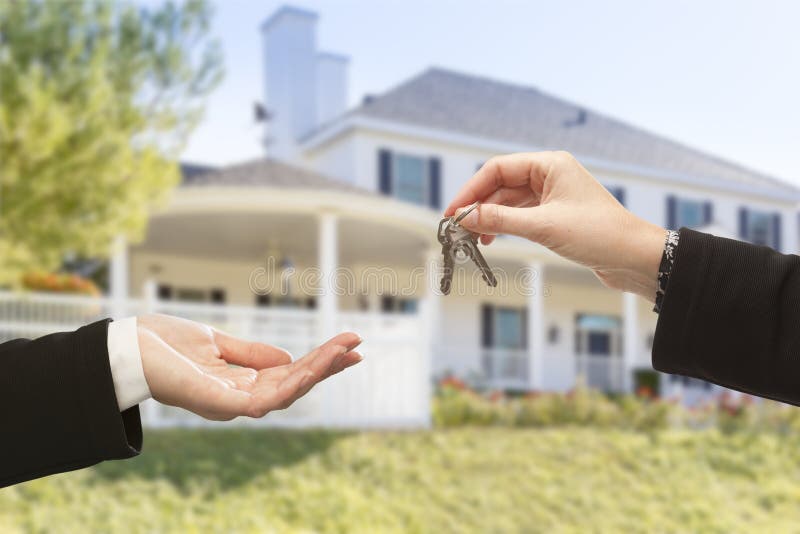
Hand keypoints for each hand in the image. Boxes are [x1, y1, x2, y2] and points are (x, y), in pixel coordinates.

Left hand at [136, 314, 362, 419]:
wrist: (125, 345)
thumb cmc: (163, 344)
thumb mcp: (216, 343)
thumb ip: (250, 354)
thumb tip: (287, 358)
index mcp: (240, 383)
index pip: (289, 375)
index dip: (318, 362)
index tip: (348, 345)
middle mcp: (238, 398)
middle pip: (294, 386)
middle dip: (327, 367)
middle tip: (357, 346)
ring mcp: (230, 403)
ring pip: (285, 394)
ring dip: (316, 373)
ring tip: (343, 351)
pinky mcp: (219, 404)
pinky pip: (264, 401)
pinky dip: (291, 385)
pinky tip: (310, 368)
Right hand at [445, 151, 665, 299]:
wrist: (633, 258)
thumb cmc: (598, 234)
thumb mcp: (543, 226)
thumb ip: (501, 220)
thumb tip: (466, 217)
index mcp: (550, 164)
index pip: (498, 168)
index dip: (472, 190)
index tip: (454, 211)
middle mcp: (550, 174)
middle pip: (501, 184)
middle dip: (478, 206)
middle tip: (458, 228)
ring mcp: (553, 194)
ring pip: (509, 201)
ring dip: (489, 218)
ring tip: (472, 238)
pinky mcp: (555, 214)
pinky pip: (520, 214)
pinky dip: (504, 225)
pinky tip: (491, 238)